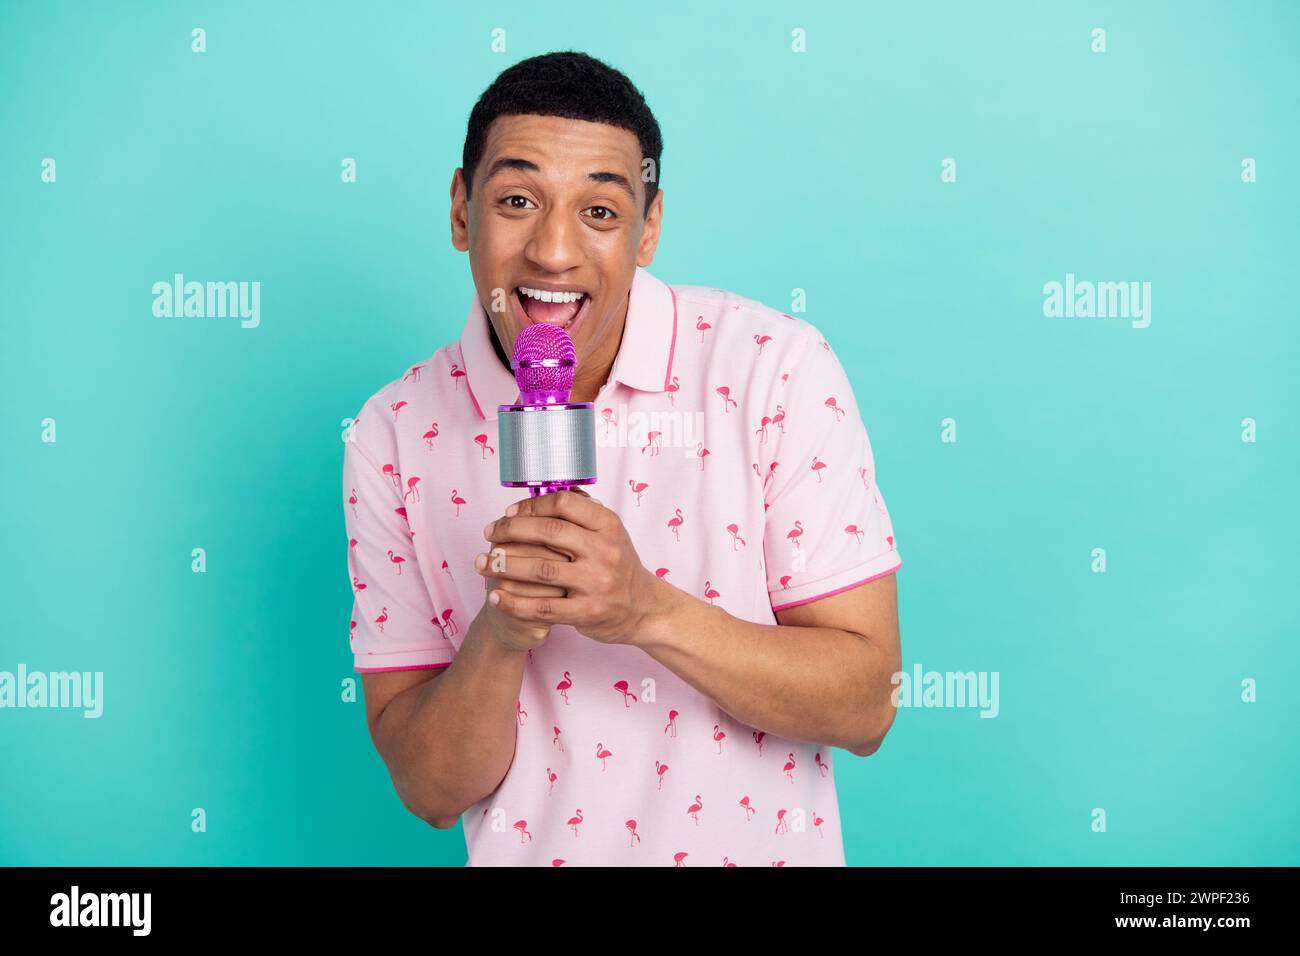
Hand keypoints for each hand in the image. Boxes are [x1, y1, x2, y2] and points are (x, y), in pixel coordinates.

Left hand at [476, 487, 659, 644]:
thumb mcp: (610, 533)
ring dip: (504, 566)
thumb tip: (539, 493)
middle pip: (548, 533)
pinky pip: (543, 607)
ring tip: (481, 564)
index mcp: (609, 525)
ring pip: (540, 569)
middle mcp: (605, 551)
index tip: (508, 513)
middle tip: (488, 534)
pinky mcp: (587, 612)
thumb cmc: (618, 565)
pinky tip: (496, 598)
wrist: (643, 608)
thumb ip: (580, 513)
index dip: (530, 505)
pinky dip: (514, 603)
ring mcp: (597, 583)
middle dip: (510, 531)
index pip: (564, 503)